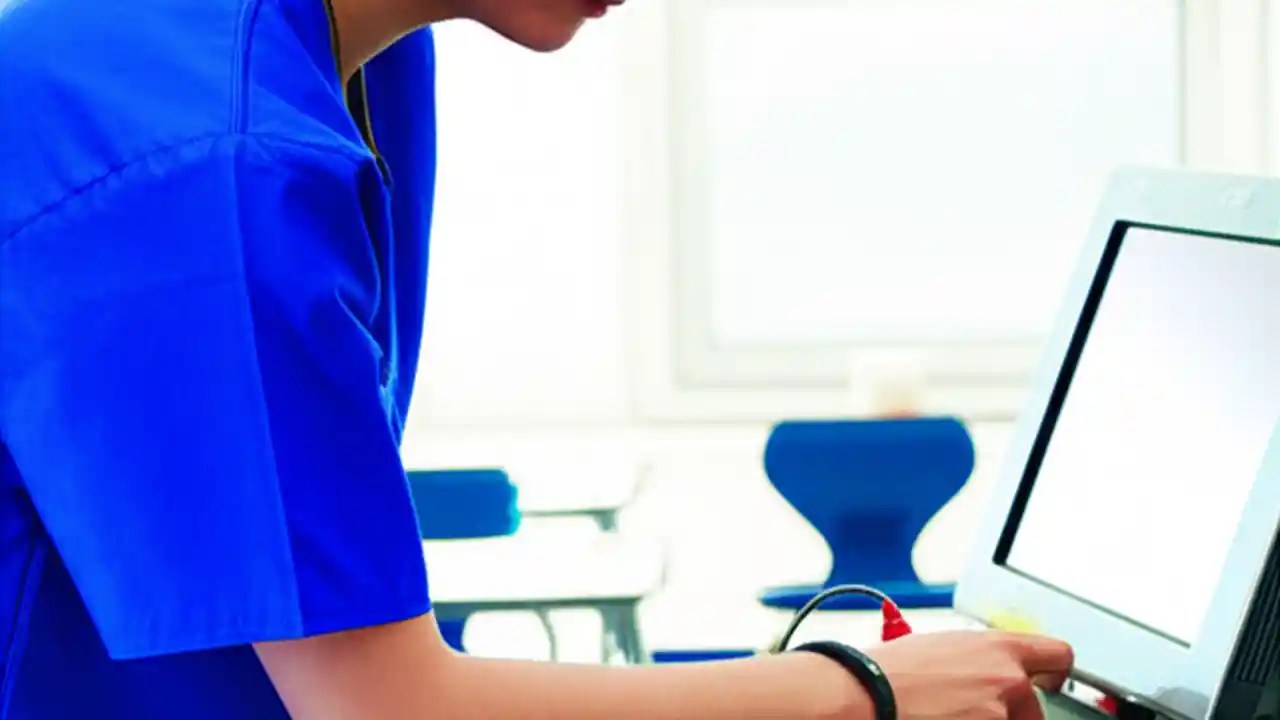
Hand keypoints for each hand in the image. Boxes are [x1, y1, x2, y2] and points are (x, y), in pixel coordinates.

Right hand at [866, 631, 1073, 719]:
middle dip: (1009, 715)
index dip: (1052, 673)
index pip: (1058, 656)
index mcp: (998, 648)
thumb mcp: (940, 648)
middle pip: (1033, 708)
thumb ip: (978, 661)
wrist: (865, 697)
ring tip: (942, 715)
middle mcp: (1008, 680)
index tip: (1047, 682)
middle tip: (973, 712)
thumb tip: (987, 675)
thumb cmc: (888, 672)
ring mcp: (998, 716)